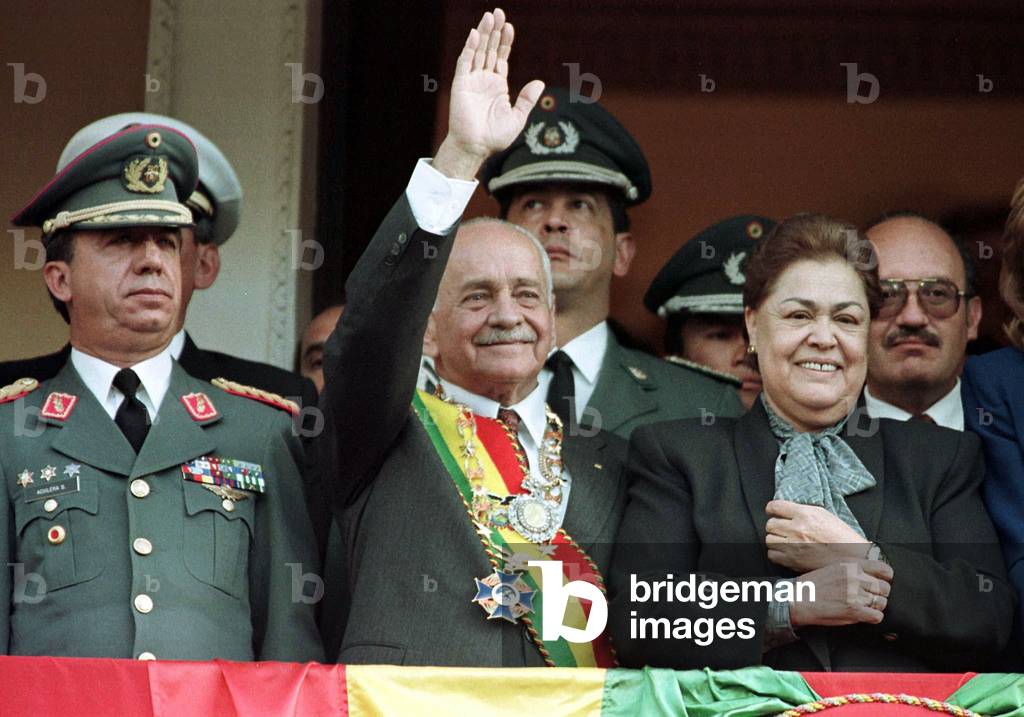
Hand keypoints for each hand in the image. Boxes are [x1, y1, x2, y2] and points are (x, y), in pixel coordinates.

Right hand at [434, 8, 544, 179]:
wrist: (476, 148)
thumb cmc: (495, 137)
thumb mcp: (517, 117)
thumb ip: (527, 99)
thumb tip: (540, 82)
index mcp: (497, 85)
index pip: (501, 57)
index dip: (505, 42)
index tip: (510, 27)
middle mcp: (484, 79)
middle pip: (489, 49)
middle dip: (494, 31)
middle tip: (498, 12)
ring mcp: (472, 80)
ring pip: (478, 51)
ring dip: (482, 34)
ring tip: (489, 16)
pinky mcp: (461, 84)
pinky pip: (465, 63)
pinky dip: (469, 48)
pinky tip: (474, 35)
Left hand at [765, 500, 868, 571]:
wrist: (852, 559)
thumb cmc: (842, 538)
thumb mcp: (825, 515)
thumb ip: (804, 511)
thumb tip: (788, 511)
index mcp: (805, 514)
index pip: (775, 506)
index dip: (772, 509)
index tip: (773, 512)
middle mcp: (796, 529)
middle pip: (770, 524)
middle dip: (776, 526)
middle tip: (784, 529)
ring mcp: (793, 546)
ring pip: (769, 539)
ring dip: (775, 540)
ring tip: (786, 541)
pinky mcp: (792, 561)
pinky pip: (772, 555)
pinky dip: (777, 554)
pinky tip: (787, 552)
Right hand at [788, 560, 892, 627]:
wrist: (798, 599)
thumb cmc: (813, 585)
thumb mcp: (834, 568)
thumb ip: (854, 570)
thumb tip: (873, 577)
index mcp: (851, 565)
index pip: (884, 570)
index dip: (886, 579)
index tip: (881, 584)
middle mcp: (855, 577)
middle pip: (885, 588)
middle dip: (879, 595)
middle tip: (868, 599)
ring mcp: (855, 594)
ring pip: (882, 603)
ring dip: (875, 607)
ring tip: (862, 607)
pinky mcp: (854, 610)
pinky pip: (877, 616)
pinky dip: (872, 618)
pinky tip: (862, 616)